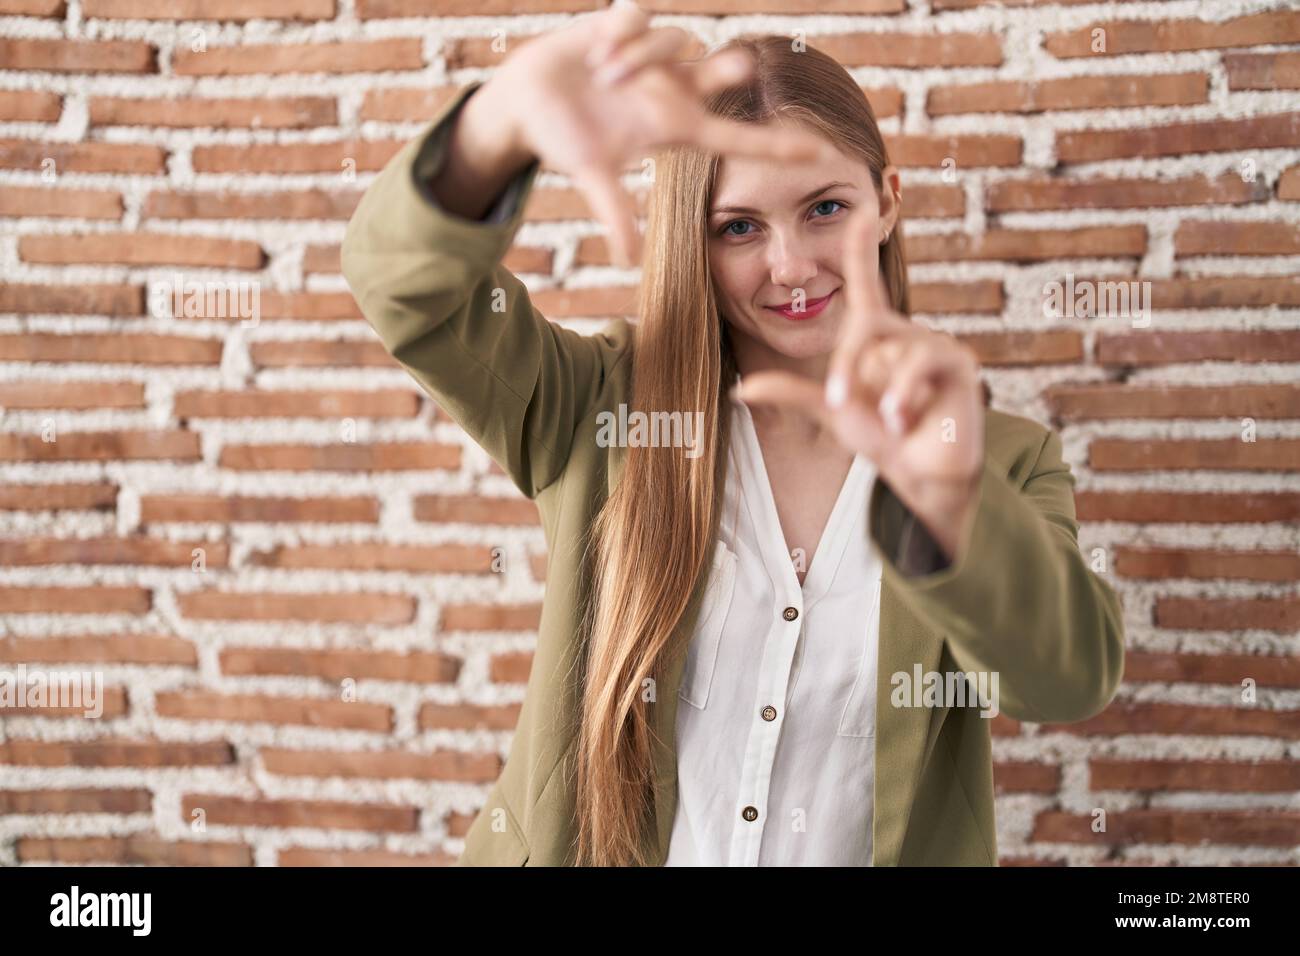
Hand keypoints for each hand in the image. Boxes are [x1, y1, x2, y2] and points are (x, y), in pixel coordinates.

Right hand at [483, 1, 831, 265]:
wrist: (524, 100)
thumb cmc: (561, 140)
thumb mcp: (590, 175)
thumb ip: (614, 213)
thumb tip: (628, 261)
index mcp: (672, 126)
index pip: (735, 138)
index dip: (775, 145)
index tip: (820, 150)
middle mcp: (671, 89)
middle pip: (721, 72)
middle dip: (729, 67)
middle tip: (740, 65)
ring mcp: (652, 58)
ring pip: (673, 42)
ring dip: (638, 59)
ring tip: (603, 76)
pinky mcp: (627, 25)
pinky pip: (641, 18)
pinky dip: (621, 35)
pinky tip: (598, 52)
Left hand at [731, 208, 986, 564]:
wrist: (920, 473)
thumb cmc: (882, 437)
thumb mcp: (832, 410)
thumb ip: (791, 393)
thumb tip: (741, 388)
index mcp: (875, 336)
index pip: (865, 280)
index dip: (859, 245)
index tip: (857, 206)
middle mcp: (905, 332)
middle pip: (865, 327)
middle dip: (849, 367)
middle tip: (841, 402)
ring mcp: (936, 345)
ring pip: (893, 351)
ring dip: (883, 392)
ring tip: (887, 420)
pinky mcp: (959, 364)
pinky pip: (921, 365)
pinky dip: (905, 394)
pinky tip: (904, 420)